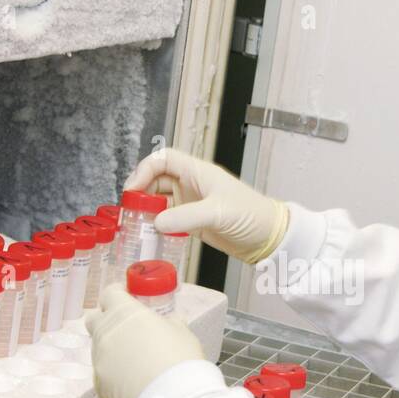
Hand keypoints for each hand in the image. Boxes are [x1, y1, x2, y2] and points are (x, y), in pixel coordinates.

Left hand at [84, 284, 204, 397]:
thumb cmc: (180, 362)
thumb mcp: (183, 333)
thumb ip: (171, 323)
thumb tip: (171, 321)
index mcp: (124, 313)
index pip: (109, 293)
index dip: (119, 293)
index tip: (128, 296)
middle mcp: (105, 335)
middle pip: (94, 319)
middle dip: (106, 319)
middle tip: (128, 327)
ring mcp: (99, 362)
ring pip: (100, 349)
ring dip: (114, 349)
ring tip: (138, 361)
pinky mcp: (100, 386)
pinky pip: (104, 374)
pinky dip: (115, 374)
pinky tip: (135, 381)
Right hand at [126, 147, 289, 263]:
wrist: (268, 238)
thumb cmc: (252, 215)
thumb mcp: (218, 212)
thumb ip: (186, 217)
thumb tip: (156, 222)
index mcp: (198, 172)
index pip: (163, 159)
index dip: (144, 170)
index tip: (132, 189)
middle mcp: (192, 184)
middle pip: (156, 180)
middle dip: (140, 192)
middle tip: (129, 210)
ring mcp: (191, 203)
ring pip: (159, 201)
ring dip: (146, 210)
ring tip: (135, 223)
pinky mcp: (193, 222)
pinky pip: (168, 219)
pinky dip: (157, 225)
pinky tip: (151, 234)